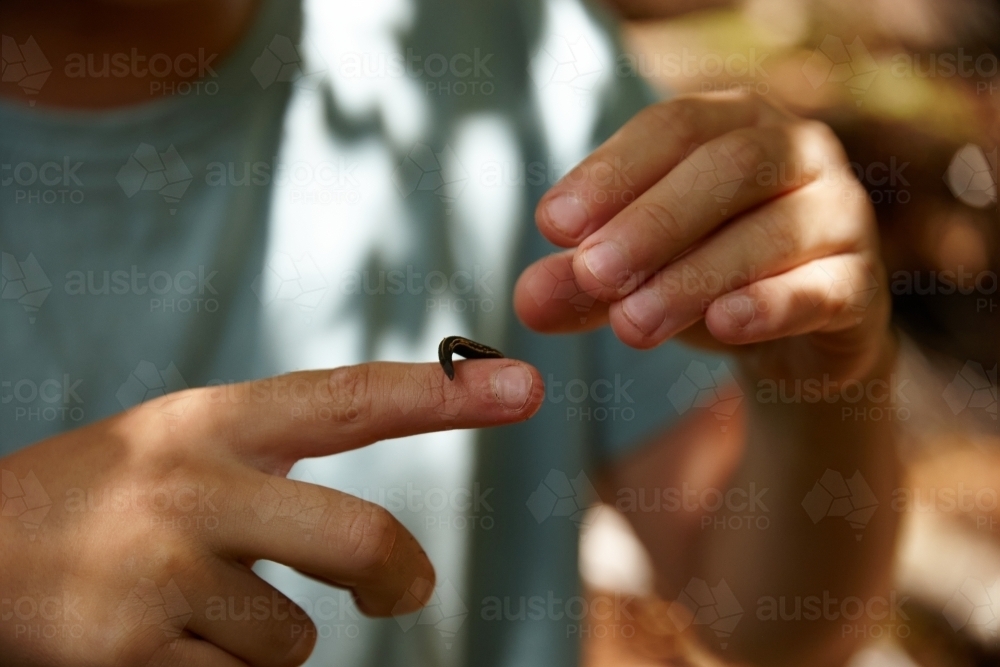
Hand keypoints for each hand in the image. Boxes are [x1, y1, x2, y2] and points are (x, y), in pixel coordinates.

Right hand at [0, 360, 541, 666]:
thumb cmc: (99, 498)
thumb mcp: (183, 446)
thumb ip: (277, 463)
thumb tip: (386, 542)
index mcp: (213, 422)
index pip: (349, 399)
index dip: (444, 394)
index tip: (527, 388)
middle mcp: (193, 486)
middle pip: (359, 540)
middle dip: (395, 577)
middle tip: (401, 592)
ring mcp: (162, 572)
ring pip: (293, 641)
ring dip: (264, 641)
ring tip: (188, 609)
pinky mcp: (134, 653)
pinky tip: (157, 644)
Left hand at [515, 93, 890, 381]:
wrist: (792, 335)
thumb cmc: (704, 276)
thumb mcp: (635, 275)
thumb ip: (582, 283)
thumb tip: (526, 301)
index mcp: (733, 123)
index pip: (671, 128)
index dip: (611, 173)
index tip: (552, 224)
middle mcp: (796, 151)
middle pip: (726, 168)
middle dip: (651, 223)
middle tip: (591, 273)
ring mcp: (840, 212)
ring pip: (771, 229)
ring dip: (693, 276)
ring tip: (631, 324)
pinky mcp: (861, 284)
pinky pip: (821, 287)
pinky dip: (770, 304)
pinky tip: (723, 325)